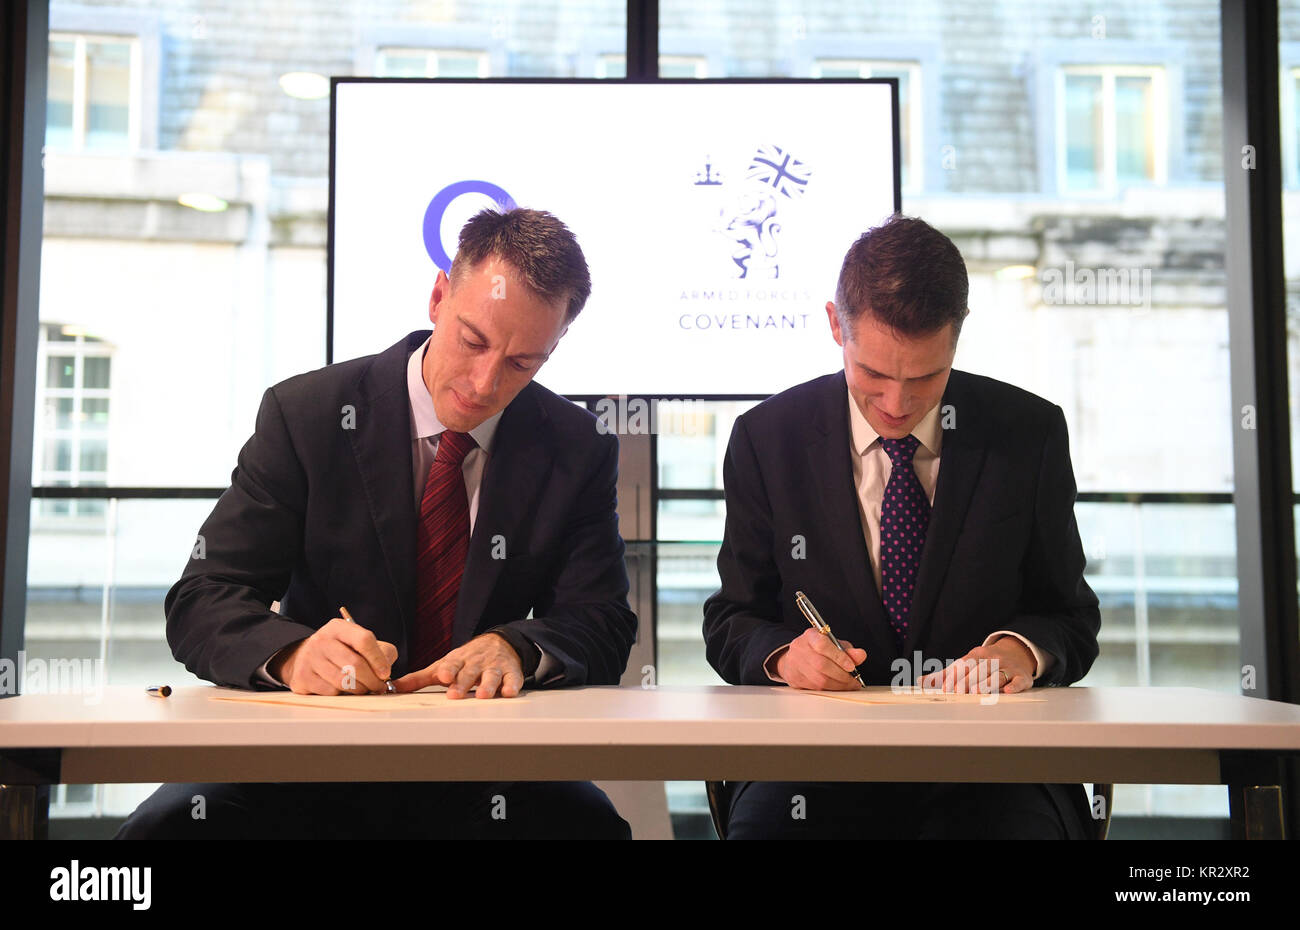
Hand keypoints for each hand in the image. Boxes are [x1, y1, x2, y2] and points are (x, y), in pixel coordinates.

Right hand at [270, 618, 398, 694]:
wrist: (305, 657)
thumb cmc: (341, 651)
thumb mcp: (360, 643)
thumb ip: (381, 652)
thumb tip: (386, 671)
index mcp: (339, 628)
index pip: (364, 640)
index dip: (378, 659)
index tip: (385, 673)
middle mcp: (321, 640)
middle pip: (355, 664)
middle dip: (372, 680)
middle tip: (378, 687)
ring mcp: (310, 658)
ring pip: (343, 681)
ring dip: (359, 689)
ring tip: (363, 688)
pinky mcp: (302, 677)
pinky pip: (331, 692)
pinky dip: (342, 694)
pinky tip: (343, 689)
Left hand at [394, 632, 524, 698]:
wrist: (498, 643)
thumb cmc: (465, 660)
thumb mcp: (442, 665)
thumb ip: (419, 678)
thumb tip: (393, 687)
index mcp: (457, 661)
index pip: (451, 665)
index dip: (448, 670)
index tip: (444, 676)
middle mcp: (475, 663)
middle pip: (469, 672)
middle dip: (463, 683)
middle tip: (456, 694)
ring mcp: (494, 667)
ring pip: (491, 676)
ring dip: (487, 685)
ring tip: (483, 695)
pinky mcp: (510, 672)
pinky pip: (512, 678)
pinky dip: (512, 685)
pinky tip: (509, 692)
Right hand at [773, 628, 866, 689]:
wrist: (795, 657)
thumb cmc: (817, 649)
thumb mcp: (833, 644)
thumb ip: (848, 650)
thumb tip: (860, 655)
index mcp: (811, 636)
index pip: (823, 645)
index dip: (839, 657)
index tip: (852, 667)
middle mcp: (800, 649)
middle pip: (822, 665)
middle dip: (842, 676)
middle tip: (853, 681)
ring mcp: (795, 664)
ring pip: (819, 680)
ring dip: (838, 685)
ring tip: (848, 685)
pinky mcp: (795, 679)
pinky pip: (815, 688)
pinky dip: (830, 690)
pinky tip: (837, 687)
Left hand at [917, 636, 1035, 693]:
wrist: (1016, 653)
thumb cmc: (984, 663)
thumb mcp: (965, 664)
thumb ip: (944, 675)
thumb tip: (920, 681)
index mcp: (977, 656)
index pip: (965, 665)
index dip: (956, 676)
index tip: (947, 688)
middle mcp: (993, 660)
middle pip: (980, 670)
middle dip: (969, 680)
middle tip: (959, 691)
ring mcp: (1008, 668)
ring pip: (998, 675)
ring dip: (988, 683)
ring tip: (978, 691)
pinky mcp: (1022, 676)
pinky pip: (1019, 680)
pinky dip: (1014, 686)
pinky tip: (1008, 691)